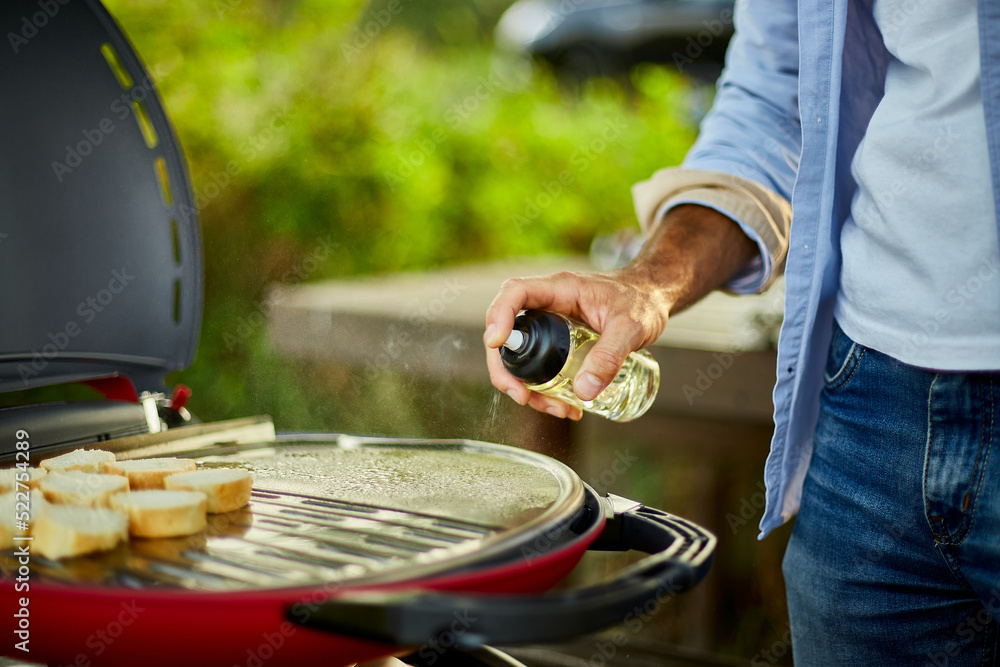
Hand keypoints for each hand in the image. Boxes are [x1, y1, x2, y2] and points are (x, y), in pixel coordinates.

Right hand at [484, 266, 669, 419]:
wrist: (653, 299)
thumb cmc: (642, 300)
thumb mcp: (630, 327)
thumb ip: (609, 356)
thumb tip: (584, 391)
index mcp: (559, 289)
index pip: (515, 294)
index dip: (498, 316)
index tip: (496, 343)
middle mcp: (548, 306)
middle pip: (509, 335)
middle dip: (507, 370)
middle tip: (522, 397)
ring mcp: (551, 326)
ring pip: (523, 358)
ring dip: (529, 388)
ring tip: (560, 410)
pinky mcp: (559, 343)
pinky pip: (541, 367)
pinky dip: (547, 390)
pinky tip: (570, 406)